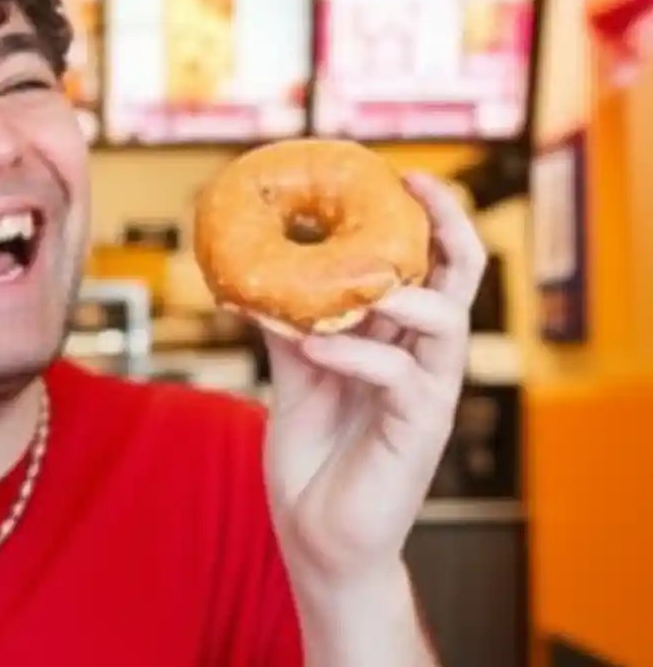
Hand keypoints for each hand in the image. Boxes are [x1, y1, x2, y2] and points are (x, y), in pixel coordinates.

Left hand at [262, 172, 486, 583]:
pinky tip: (312, 345)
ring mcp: (426, 397)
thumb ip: (288, 332)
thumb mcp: (295, 381)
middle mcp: (424, 362)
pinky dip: (354, 353)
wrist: (316, 540)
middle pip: (461, 280)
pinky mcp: (417, 433)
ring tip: (350, 278)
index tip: (397, 175)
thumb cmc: (313, 460)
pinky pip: (400, 376)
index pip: (430, 269)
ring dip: (398, 291)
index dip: (425, 221)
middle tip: (411, 185)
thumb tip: (254, 283)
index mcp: (401, 343)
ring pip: (447, 322)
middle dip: (445, 226)